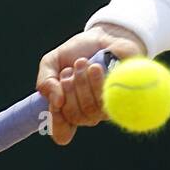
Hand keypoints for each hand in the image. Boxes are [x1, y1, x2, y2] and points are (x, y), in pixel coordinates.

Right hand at [36, 25, 145, 146]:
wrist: (105, 35)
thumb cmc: (77, 51)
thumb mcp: (51, 63)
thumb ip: (45, 82)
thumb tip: (55, 102)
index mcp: (69, 109)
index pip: (62, 134)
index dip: (57, 122)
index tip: (55, 102)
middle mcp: (88, 113)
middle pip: (75, 117)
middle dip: (69, 91)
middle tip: (69, 71)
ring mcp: (106, 108)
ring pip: (91, 111)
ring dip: (82, 85)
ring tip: (82, 63)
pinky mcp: (124, 99)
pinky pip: (108, 102)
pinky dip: (97, 83)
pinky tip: (95, 67)